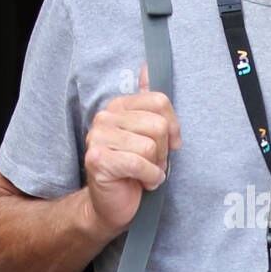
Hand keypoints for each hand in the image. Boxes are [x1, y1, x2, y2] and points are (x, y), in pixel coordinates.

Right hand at [83, 60, 181, 233]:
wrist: (110, 205)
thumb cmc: (134, 170)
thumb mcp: (147, 133)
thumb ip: (148, 102)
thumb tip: (148, 65)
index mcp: (118, 106)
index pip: (159, 101)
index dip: (172, 128)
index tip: (169, 145)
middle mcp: (104, 117)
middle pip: (158, 125)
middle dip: (163, 151)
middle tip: (152, 163)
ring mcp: (98, 137)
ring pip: (150, 146)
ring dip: (155, 167)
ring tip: (145, 173)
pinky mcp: (97, 159)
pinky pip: (139, 163)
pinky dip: (149, 177)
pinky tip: (142, 182)